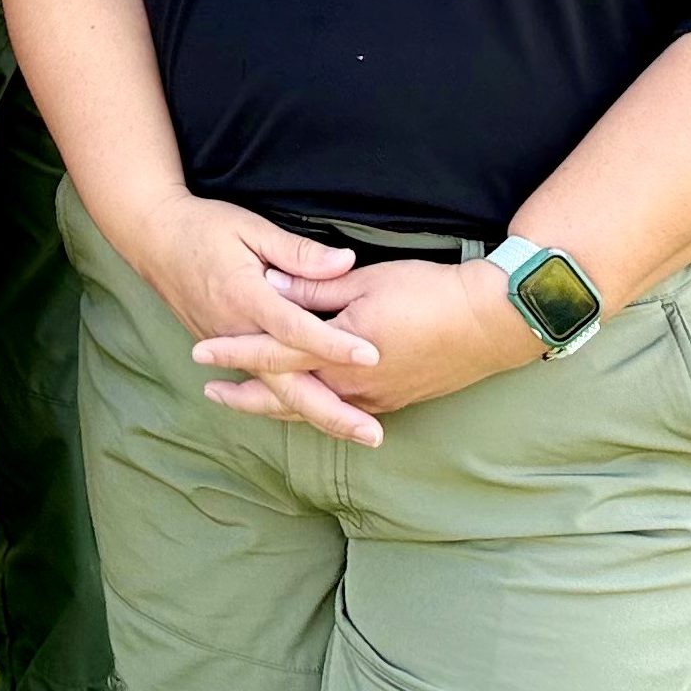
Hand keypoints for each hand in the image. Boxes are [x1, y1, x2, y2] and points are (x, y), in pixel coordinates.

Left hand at [221, 257, 541, 420]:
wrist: (490, 323)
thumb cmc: (428, 292)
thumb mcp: (365, 279)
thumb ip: (314, 285)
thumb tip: (272, 283)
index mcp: (339, 351)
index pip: (273, 354)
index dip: (234, 351)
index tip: (200, 351)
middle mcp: (352, 386)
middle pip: (285, 396)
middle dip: (246, 396)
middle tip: (211, 392)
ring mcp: (374, 399)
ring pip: (311, 409)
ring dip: (275, 405)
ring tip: (244, 401)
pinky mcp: (393, 401)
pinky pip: (340, 411)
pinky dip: (311, 408)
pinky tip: (300, 402)